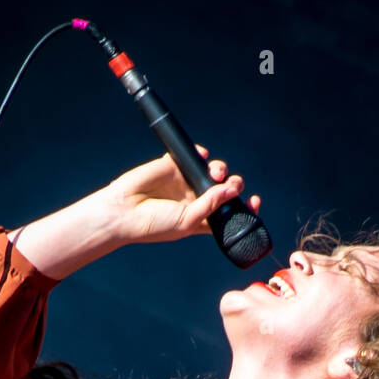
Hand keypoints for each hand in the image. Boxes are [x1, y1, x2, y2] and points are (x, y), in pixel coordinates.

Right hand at [104, 146, 261, 245]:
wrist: (124, 212)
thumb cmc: (155, 225)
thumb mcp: (188, 221)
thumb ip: (210, 205)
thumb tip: (232, 190)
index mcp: (201, 220)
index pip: (228, 213)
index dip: (244, 207)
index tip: (254, 201)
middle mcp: (195, 200)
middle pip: (223, 189)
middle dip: (233, 185)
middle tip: (232, 185)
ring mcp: (184, 182)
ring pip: (212, 171)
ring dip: (220, 169)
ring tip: (216, 172)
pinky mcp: (172, 165)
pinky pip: (193, 154)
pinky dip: (201, 153)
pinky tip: (203, 156)